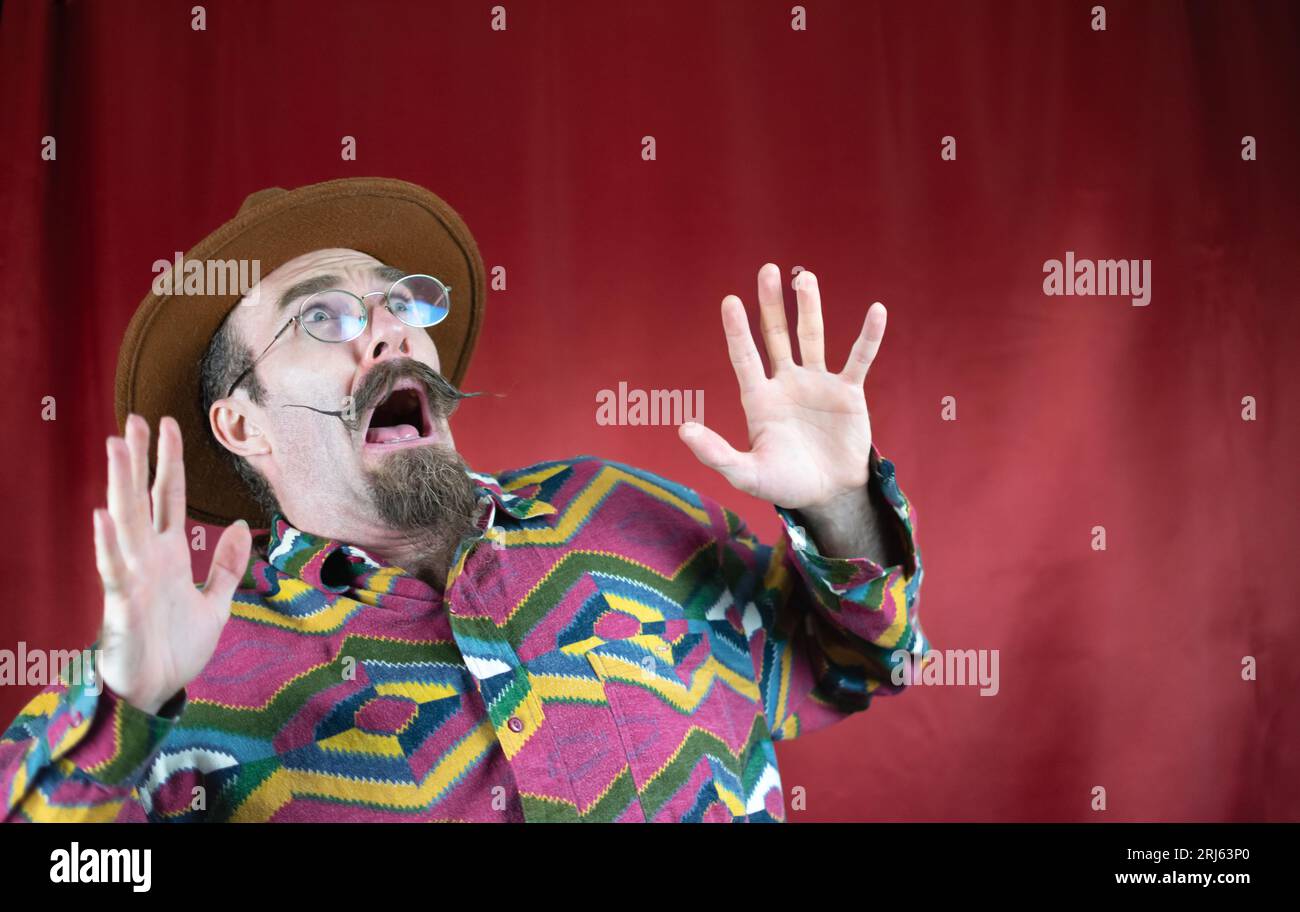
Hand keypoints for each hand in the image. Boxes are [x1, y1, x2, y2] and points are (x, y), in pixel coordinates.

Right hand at [93, 415, 250, 714]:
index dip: (170, 461)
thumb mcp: (217, 604)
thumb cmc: (177, 650)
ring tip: (117, 447)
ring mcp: (133, 577)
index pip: (169, 496)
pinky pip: (113, 569)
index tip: (168, 424)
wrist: (158, 694)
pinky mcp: (122, 604)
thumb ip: (229, 566)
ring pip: (125, 521)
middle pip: (143, 498)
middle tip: (135, 418)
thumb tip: (244, 525)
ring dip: (121, 484)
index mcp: (169, 555)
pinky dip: (108, 543)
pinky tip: (103, 517)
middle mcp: (148, 558)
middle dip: (139, 459)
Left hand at [678, 263, 885, 511]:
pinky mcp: (848, 392)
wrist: (828, 495)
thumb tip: (683, 429)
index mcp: (759, 398)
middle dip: (770, 304)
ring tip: (804, 277)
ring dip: (809, 308)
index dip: (737, 330)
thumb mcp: (746, 473)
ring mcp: (817, 383)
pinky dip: (868, 336)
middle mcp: (786, 383)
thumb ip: (716, 453)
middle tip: (767, 271)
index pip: (745, 356)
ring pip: (812, 337)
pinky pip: (859, 359)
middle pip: (776, 335)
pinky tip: (876, 311)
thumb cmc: (784, 483)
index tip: (730, 301)